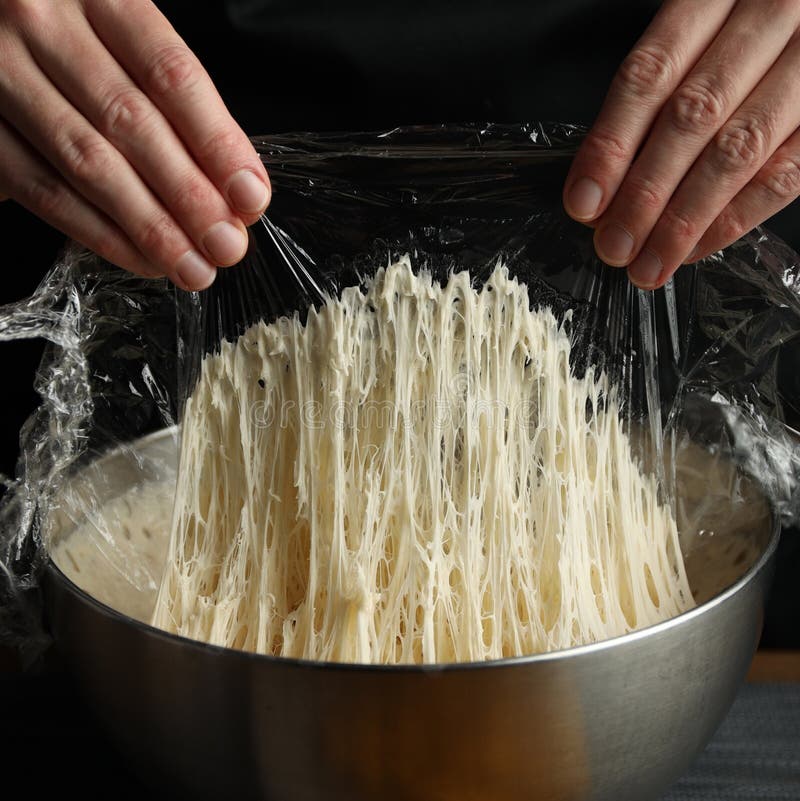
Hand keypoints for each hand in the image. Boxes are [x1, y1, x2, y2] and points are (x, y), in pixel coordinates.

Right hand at [0, 0, 270, 289]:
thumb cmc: (72, 30)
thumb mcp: (123, 30)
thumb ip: (173, 95)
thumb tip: (234, 186)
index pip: (172, 75)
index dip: (217, 143)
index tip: (250, 197)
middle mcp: (43, 22)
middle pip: (131, 123)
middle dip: (189, 196)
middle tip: (227, 246)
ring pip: (86, 161)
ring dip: (150, 226)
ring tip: (192, 266)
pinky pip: (40, 188)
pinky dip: (96, 231)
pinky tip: (141, 258)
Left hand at [563, 0, 799, 288]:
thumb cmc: (746, 17)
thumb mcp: (699, 25)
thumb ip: (657, 86)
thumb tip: (602, 180)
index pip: (650, 75)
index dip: (611, 145)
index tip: (584, 201)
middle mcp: (771, 17)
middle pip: (692, 117)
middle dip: (644, 194)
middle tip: (613, 245)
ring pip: (739, 150)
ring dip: (685, 219)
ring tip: (648, 262)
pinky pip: (786, 173)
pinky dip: (736, 217)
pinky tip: (696, 247)